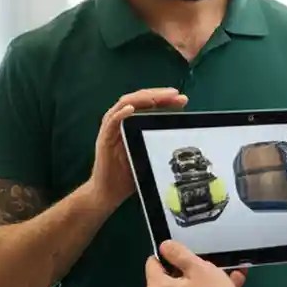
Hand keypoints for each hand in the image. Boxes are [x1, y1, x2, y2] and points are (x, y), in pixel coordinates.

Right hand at [89, 88, 188, 207]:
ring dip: (142, 99)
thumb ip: (158, 140)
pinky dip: (121, 114)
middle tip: (175, 94)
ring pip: (124, 105)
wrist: (108, 192)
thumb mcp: (148, 154)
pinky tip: (131, 109)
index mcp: (131, 123)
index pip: (148, 104)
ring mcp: (111, 129)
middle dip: (158, 95)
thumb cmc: (128, 175)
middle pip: (138, 100)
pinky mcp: (104, 139)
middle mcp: (120, 122)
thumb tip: (181, 131)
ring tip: (157, 98)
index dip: (164, 99)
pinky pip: (111, 122)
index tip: (182, 99)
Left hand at [144, 241, 246, 286]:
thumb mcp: (198, 269)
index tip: (187, 253)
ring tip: (231, 276)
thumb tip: (164, 246)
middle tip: (212, 266)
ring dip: (206, 284)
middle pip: (172, 279)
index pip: (153, 263)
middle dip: (192, 270)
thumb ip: (179, 254)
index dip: (168, 255)